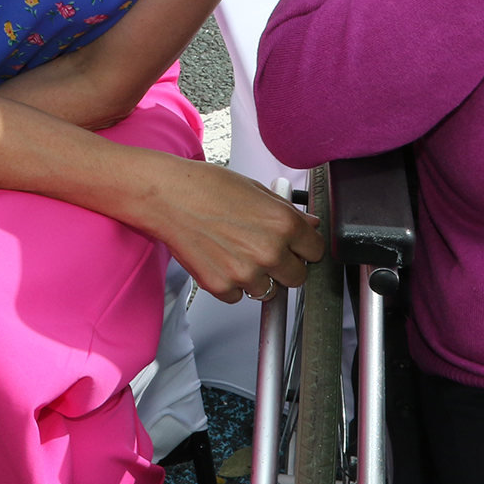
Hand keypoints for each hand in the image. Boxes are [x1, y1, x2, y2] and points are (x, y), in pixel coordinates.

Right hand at [136, 156, 323, 304]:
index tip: (297, 247)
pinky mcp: (221, 286)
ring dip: (258, 277)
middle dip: (286, 266)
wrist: (166, 196)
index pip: (316, 251)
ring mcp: (245, 273)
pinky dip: (231, 284)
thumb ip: (287, 211)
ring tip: (237, 252)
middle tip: (266, 251)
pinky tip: (220, 260)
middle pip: (297, 277)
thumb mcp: (255, 189)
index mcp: (283, 224)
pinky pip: (237, 296)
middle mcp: (269, 251)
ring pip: (268, 290)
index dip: (306, 248)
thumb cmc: (205, 187)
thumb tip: (309, 225)